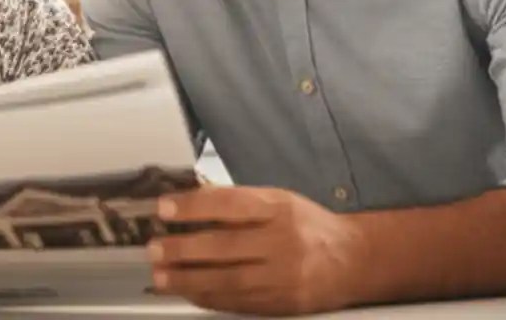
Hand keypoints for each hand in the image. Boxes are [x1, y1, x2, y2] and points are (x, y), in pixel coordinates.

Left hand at [148, 186, 368, 315]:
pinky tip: (187, 291)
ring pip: (228, 280)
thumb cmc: (307, 224)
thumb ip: (239, 202)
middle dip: (183, 249)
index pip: (231, 204)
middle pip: (226, 246)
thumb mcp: (279, 200)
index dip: (194, 206)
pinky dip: (207, 297)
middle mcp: (283, 242)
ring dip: (188, 279)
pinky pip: (236, 301)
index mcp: (280, 208)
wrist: (351, 260)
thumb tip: (190, 201)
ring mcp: (282, 276)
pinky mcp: (280, 303)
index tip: (164, 208)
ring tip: (160, 276)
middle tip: (153, 249)